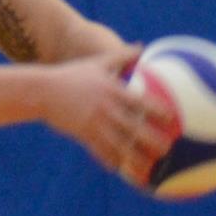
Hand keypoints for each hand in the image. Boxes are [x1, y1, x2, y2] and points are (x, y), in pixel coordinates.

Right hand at [38, 45, 180, 184]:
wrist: (43, 90)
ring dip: (135, 158)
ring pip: (120, 145)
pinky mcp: (83, 134)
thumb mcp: (98, 62)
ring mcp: (95, 123)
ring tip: (148, 169)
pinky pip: (100, 151)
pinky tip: (119, 168)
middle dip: (152, 141)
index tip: (172, 120)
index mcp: (113, 90)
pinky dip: (111, 160)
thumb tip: (142, 46)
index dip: (158, 111)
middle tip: (166, 150)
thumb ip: (122, 55)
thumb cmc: (72, 74)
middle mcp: (107, 108)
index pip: (141, 102)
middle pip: (134, 128)